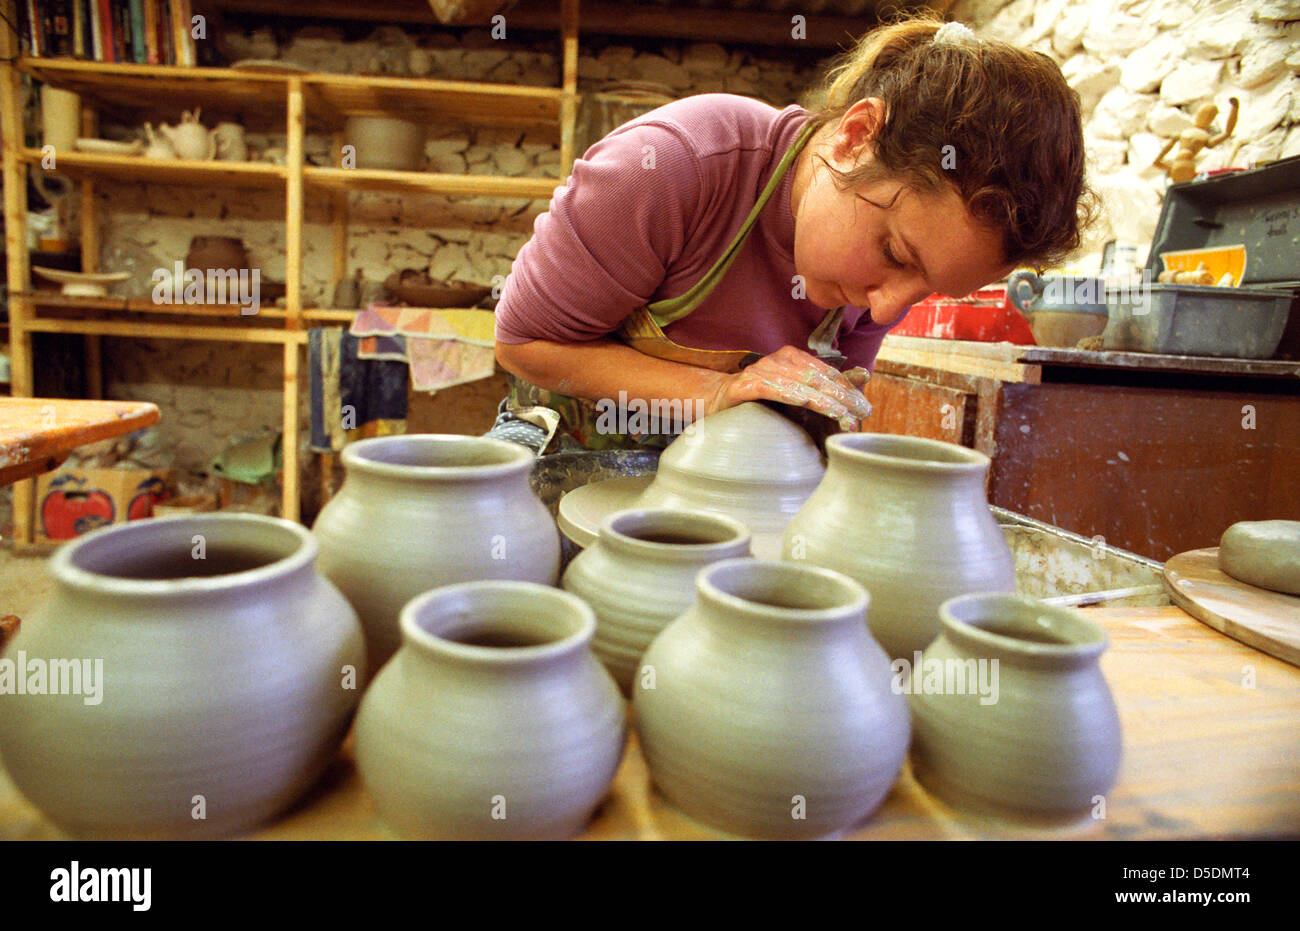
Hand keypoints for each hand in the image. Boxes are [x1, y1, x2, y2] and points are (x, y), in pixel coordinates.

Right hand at [703, 346, 872, 431]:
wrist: (716, 400)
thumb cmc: (761, 398)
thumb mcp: (796, 391)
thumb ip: (826, 385)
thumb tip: (863, 376)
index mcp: (793, 357)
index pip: (827, 372)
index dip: (847, 389)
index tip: (864, 407)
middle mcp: (778, 360)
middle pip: (817, 378)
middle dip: (841, 397)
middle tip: (860, 414)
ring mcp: (761, 371)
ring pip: (798, 384)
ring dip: (822, 401)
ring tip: (841, 416)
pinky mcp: (744, 385)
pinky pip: (772, 389)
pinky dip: (791, 395)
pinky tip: (806, 403)